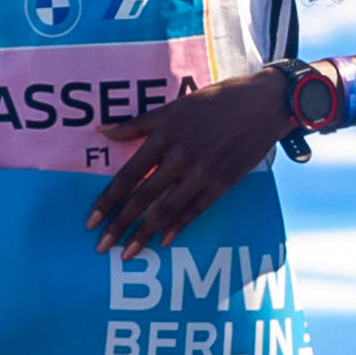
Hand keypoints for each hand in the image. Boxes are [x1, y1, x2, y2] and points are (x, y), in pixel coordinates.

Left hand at [91, 72, 284, 255]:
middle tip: (101, 247)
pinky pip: (196, 210)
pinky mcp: (223, 183)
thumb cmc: (216, 100)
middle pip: (143, 198)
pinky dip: (178, 227)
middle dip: (119, 225)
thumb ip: (138, 123)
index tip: (91, 221)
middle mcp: (181, 158)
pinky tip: (163, 241)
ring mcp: (203, 173)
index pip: (128, 176)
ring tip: (127, 254)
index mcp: (165, 136)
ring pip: (167, 210)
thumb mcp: (175, 106)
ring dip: (144, 234)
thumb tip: (102, 131)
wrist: (264, 104)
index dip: (108, 200)